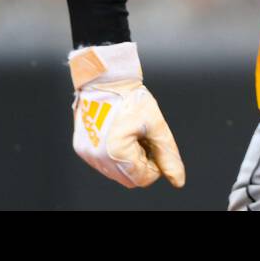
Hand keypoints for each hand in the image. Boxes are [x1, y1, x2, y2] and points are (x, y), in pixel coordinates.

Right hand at [69, 42, 185, 188]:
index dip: (155, 164)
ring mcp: (87, 154)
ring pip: (116, 172)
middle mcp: (98, 158)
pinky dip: (114, 154)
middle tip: (143, 138)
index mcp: (117, 153)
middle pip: (130, 179)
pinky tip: (117, 133)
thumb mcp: (156, 125)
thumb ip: (168, 155)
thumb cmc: (132, 98)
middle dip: (142, 162)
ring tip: (130, 133)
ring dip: (128, 159)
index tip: (153, 143)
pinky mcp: (81, 148)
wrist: (105, 79)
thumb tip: (178, 180)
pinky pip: (104, 162)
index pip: (144, 179)